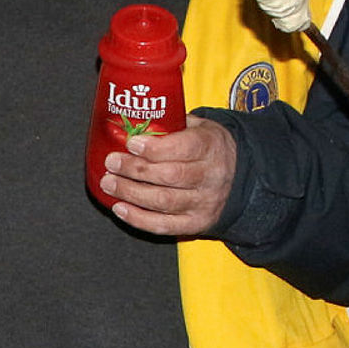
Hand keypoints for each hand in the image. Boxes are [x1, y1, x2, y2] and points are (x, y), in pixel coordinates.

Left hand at [101, 118, 237, 237]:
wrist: (240, 177)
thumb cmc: (207, 148)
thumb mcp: (199, 127)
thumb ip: (172, 124)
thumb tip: (132, 122)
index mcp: (211, 147)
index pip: (184, 148)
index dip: (155, 148)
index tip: (131, 143)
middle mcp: (211, 176)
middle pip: (169, 176)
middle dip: (135, 169)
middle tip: (111, 162)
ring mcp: (204, 203)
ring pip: (163, 201)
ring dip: (130, 193)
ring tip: (109, 183)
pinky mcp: (196, 223)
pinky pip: (164, 225)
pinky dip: (138, 219)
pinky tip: (119, 208)